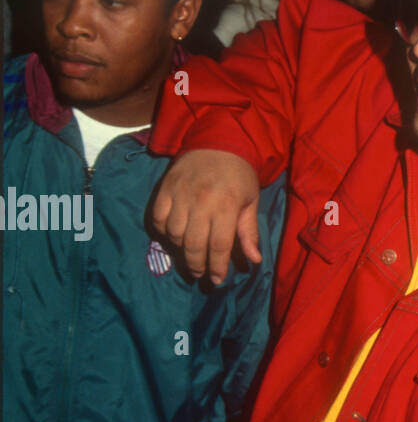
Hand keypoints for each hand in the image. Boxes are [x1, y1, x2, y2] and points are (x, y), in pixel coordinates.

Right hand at [151, 148, 260, 283]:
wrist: (217, 141)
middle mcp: (201, 201)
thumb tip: (254, 260)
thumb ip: (249, 232)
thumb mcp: (250, 201)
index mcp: (226, 206)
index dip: (216, 267)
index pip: (218, 245)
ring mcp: (180, 194)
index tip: (216, 280)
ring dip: (180, 250)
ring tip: (188, 255)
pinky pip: (158, 217)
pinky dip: (163, 231)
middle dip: (197, 264)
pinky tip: (172, 236)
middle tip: (200, 273)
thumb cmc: (239, 175)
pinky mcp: (165, 188)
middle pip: (193, 244)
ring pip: (174, 233)